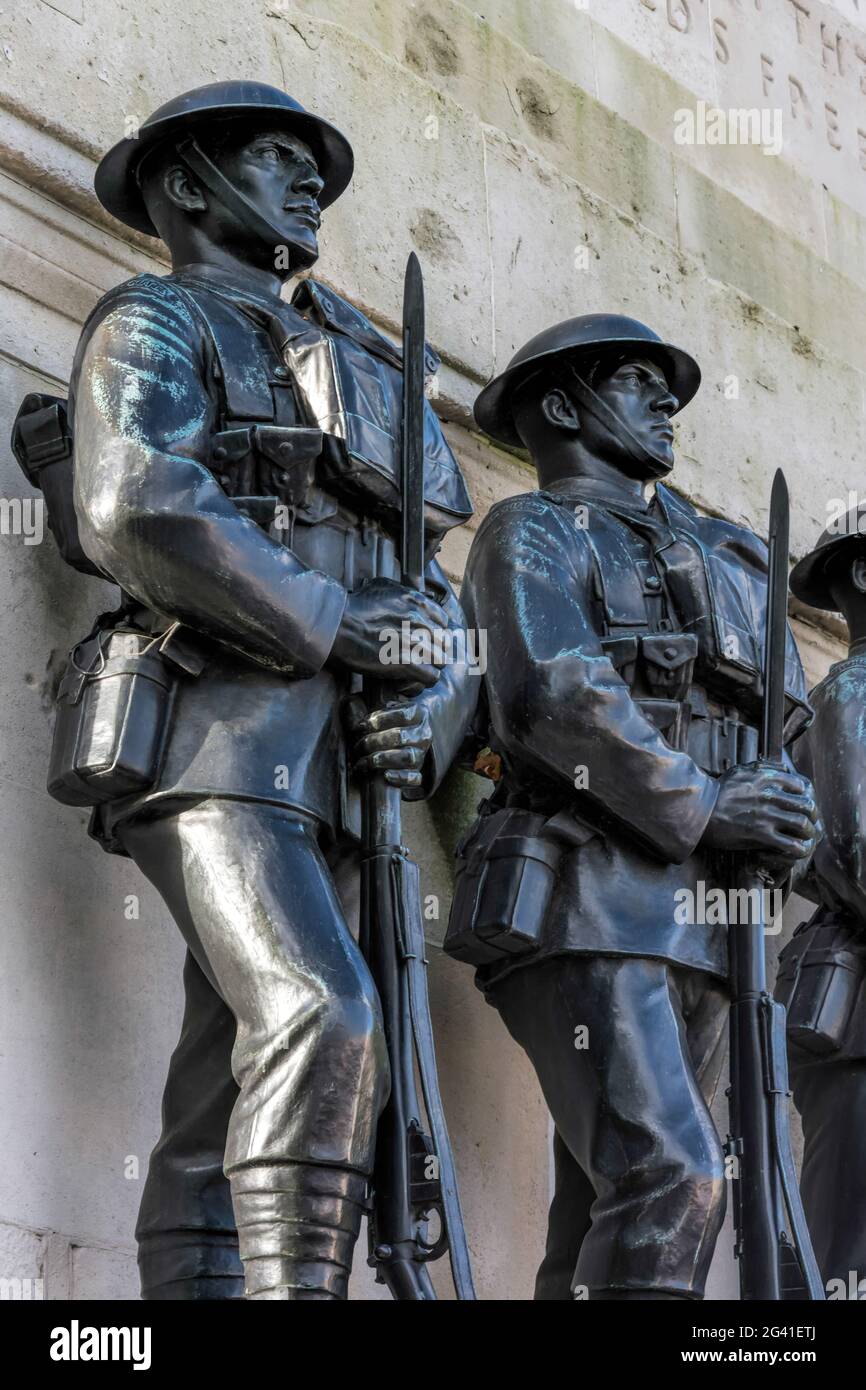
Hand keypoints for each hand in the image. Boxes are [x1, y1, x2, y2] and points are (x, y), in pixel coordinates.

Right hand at [330, 577, 448, 687]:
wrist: (338, 626)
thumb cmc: (355, 606)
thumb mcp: (383, 586)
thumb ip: (404, 592)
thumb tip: (413, 596)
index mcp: (417, 602)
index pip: (443, 621)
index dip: (436, 631)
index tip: (427, 637)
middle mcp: (420, 622)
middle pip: (444, 642)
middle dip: (435, 648)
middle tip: (422, 653)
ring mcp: (414, 643)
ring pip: (441, 660)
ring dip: (431, 664)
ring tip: (420, 666)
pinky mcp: (406, 664)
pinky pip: (431, 676)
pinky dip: (426, 678)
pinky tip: (417, 677)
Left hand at [345, 696, 431, 789]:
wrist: (393, 745)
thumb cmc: (379, 725)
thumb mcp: (370, 711)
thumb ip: (359, 707)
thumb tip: (351, 706)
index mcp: (417, 713)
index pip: (404, 714)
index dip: (379, 720)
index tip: (361, 726)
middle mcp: (423, 734)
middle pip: (400, 736)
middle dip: (373, 742)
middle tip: (358, 746)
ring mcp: (421, 755)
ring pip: (408, 757)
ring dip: (381, 759)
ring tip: (364, 762)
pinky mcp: (417, 774)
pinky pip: (414, 778)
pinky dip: (400, 778)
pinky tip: (385, 775)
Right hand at [701, 763, 817, 867]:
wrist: (698, 811)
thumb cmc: (717, 792)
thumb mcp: (740, 771)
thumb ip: (762, 768)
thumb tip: (782, 769)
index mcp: (766, 779)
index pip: (801, 786)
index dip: (807, 796)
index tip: (804, 804)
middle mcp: (770, 795)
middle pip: (807, 805)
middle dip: (813, 816)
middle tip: (810, 823)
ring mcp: (766, 816)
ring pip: (802, 825)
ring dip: (807, 833)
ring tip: (804, 838)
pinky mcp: (760, 834)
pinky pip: (790, 844)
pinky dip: (797, 849)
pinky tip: (795, 850)